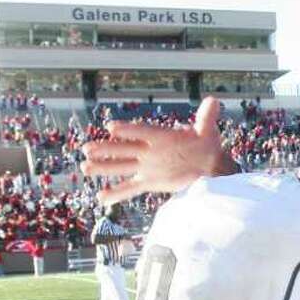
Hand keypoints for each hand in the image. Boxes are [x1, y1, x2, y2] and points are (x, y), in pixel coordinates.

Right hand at [80, 97, 237, 205]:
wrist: (206, 163)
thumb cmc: (205, 143)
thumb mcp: (207, 130)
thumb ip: (207, 116)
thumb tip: (214, 101)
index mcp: (160, 137)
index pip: (142, 132)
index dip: (128, 130)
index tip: (112, 128)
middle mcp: (149, 151)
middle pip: (124, 149)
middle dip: (106, 149)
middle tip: (86, 148)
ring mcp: (147, 167)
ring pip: (121, 168)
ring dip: (104, 168)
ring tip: (85, 167)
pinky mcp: (150, 181)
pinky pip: (130, 189)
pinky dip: (116, 194)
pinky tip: (100, 198)